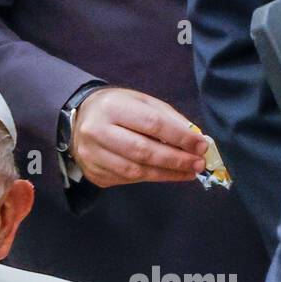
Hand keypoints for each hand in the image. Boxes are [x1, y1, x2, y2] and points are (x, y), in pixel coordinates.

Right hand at [70, 87, 207, 186]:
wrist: (80, 121)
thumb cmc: (117, 108)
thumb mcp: (141, 102)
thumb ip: (167, 119)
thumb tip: (194, 140)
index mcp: (112, 107)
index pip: (152, 124)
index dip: (179, 137)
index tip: (201, 146)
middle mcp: (97, 132)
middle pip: (142, 151)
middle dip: (175, 160)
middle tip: (197, 165)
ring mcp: (92, 155)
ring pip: (134, 170)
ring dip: (165, 174)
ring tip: (187, 173)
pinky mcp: (93, 173)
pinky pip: (125, 179)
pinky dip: (148, 177)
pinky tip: (163, 174)